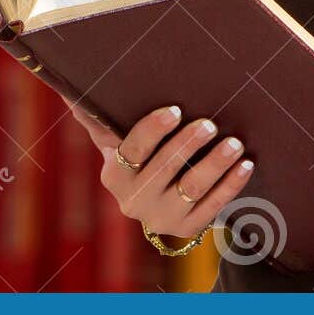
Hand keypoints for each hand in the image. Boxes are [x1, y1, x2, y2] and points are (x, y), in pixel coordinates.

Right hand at [61, 94, 254, 241]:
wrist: (156, 199)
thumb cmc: (136, 154)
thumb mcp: (114, 138)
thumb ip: (96, 114)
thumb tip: (67, 85)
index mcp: (113, 175)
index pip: (133, 149)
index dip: (153, 130)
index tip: (175, 110)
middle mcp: (133, 201)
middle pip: (165, 168)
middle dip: (189, 144)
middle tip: (210, 123)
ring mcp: (161, 218)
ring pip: (192, 188)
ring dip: (215, 164)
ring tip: (234, 143)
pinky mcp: (188, 229)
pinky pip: (214, 206)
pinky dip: (232, 184)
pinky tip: (246, 165)